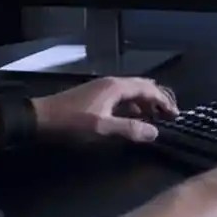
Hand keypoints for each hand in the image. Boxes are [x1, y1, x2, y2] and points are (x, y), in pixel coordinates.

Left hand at [31, 76, 178, 143]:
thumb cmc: (72, 122)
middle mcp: (112, 83)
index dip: (164, 101)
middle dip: (157, 99)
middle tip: (169, 115)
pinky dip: (133, 106)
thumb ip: (130, 130)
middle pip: (142, 86)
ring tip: (154, 118)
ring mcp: (102, 89)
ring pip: (131, 92)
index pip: (148, 88)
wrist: (40, 118)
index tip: (175, 115)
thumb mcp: (102, 128)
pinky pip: (122, 98)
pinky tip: (132, 119)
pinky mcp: (95, 96)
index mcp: (116, 87)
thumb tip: (156, 132)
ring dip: (145, 104)